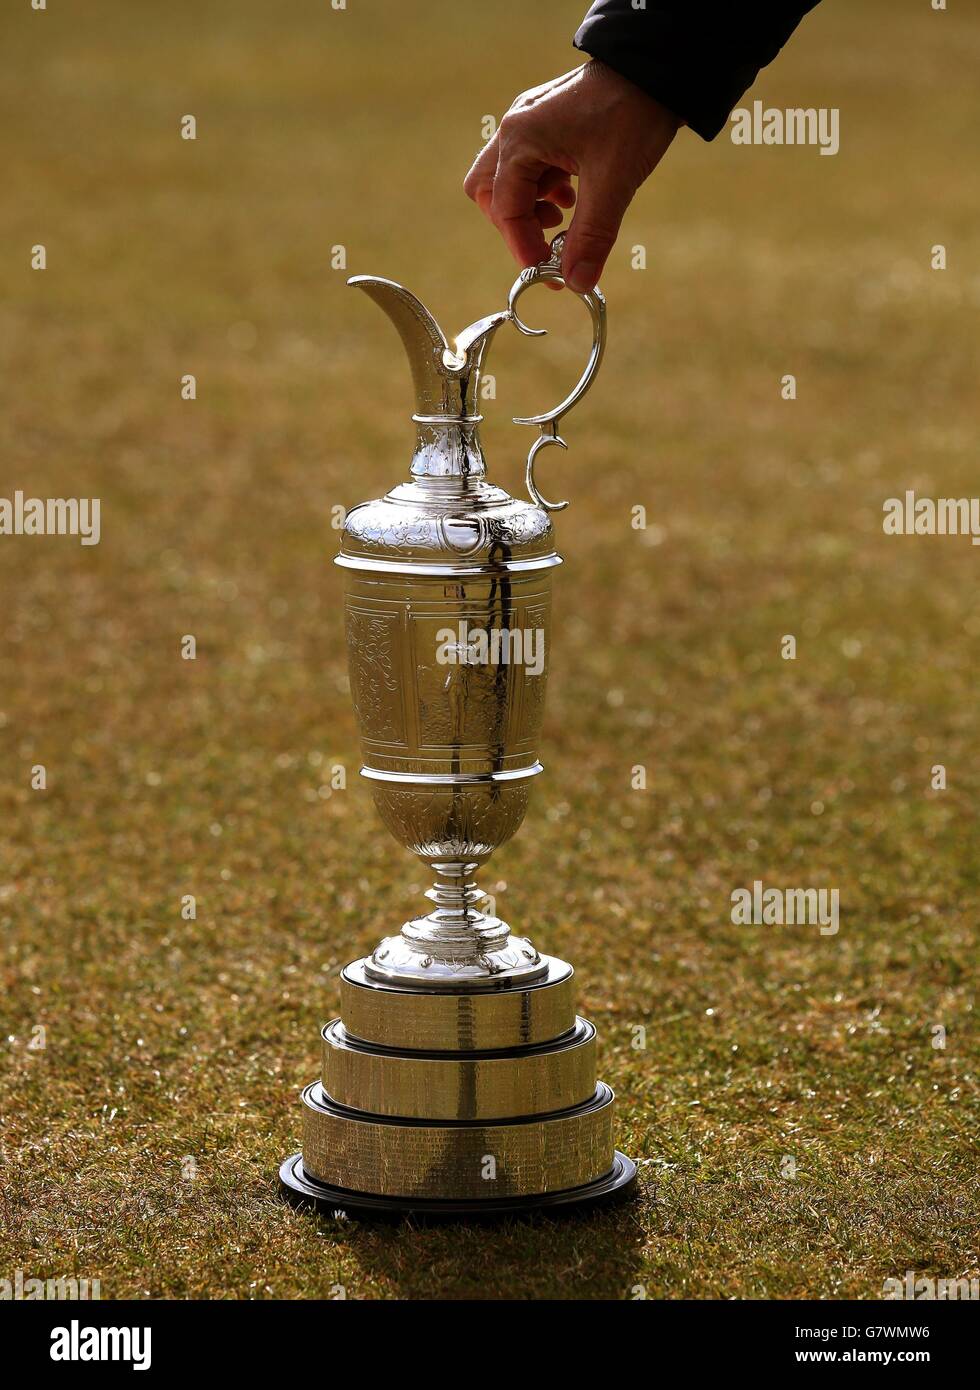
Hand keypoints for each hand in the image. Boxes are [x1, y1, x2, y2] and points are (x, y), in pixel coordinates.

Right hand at [464, 59, 680, 292]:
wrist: (659, 68)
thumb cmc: (633, 113)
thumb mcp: (614, 182)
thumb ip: (592, 236)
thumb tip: (577, 282)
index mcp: (522, 138)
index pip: (505, 208)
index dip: (524, 246)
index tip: (548, 273)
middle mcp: (516, 128)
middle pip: (489, 192)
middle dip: (515, 225)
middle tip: (548, 242)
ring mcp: (529, 122)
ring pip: (507, 179)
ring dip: (530, 207)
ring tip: (565, 215)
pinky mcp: (546, 123)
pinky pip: (529, 165)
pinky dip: (544, 190)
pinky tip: (573, 195)